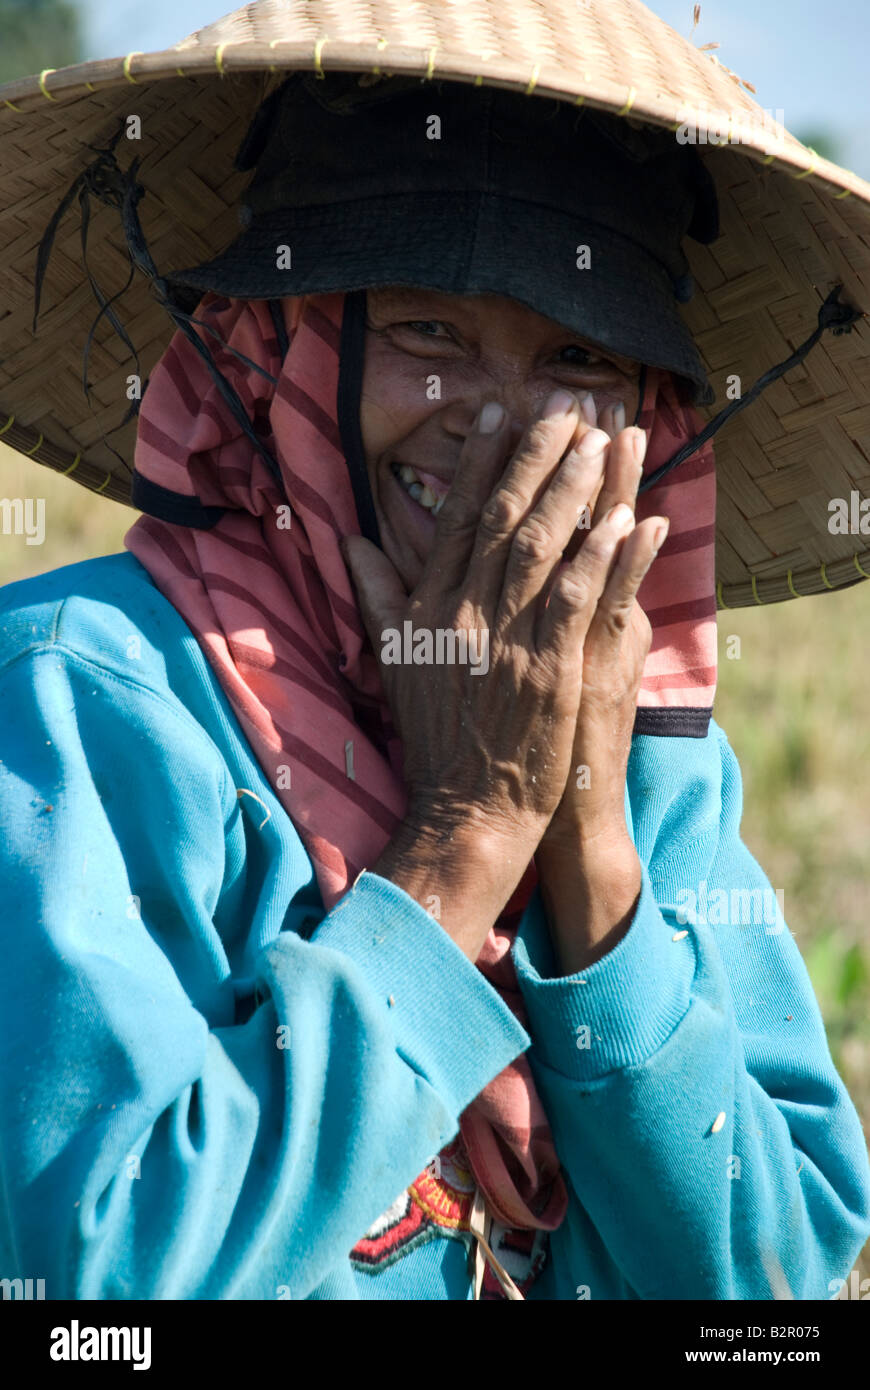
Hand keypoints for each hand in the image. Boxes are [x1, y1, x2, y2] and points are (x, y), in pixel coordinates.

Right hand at [343, 390, 642, 956]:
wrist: (465, 808)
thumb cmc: (436, 735)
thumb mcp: (394, 659)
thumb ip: (377, 594)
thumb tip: (350, 540)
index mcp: (428, 607)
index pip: (456, 518)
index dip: (480, 461)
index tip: (498, 411)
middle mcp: (463, 615)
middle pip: (504, 518)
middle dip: (537, 456)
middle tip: (564, 404)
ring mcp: (507, 643)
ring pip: (541, 549)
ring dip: (574, 490)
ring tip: (601, 439)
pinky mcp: (549, 673)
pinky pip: (576, 602)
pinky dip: (601, 557)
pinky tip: (626, 517)